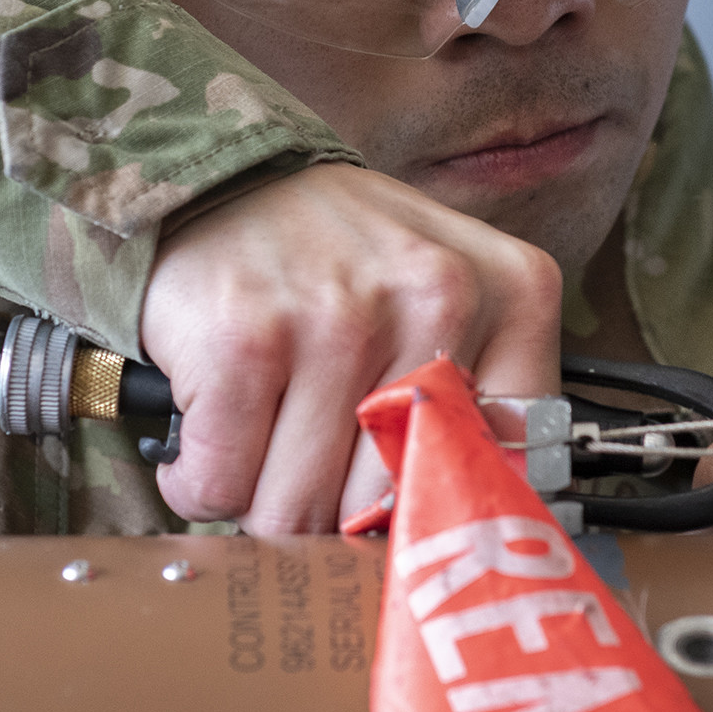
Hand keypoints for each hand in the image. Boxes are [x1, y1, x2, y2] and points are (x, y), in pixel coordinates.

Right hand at [141, 162, 562, 534]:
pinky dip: (198, 482)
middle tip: (308, 467)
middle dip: (333, 514)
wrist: (219, 177)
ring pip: (298, 509)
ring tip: (256, 442)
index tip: (412, 524)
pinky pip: (221, 485)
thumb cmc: (337, 259)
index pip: (514, 468)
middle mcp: (438, 298)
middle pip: (391, 506)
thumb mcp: (445, 296)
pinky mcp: (246, 341)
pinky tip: (208, 434)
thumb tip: (476, 534)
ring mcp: (340, 319)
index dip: (448, 516)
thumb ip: (484, 396)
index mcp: (511, 293)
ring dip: (258, 500)